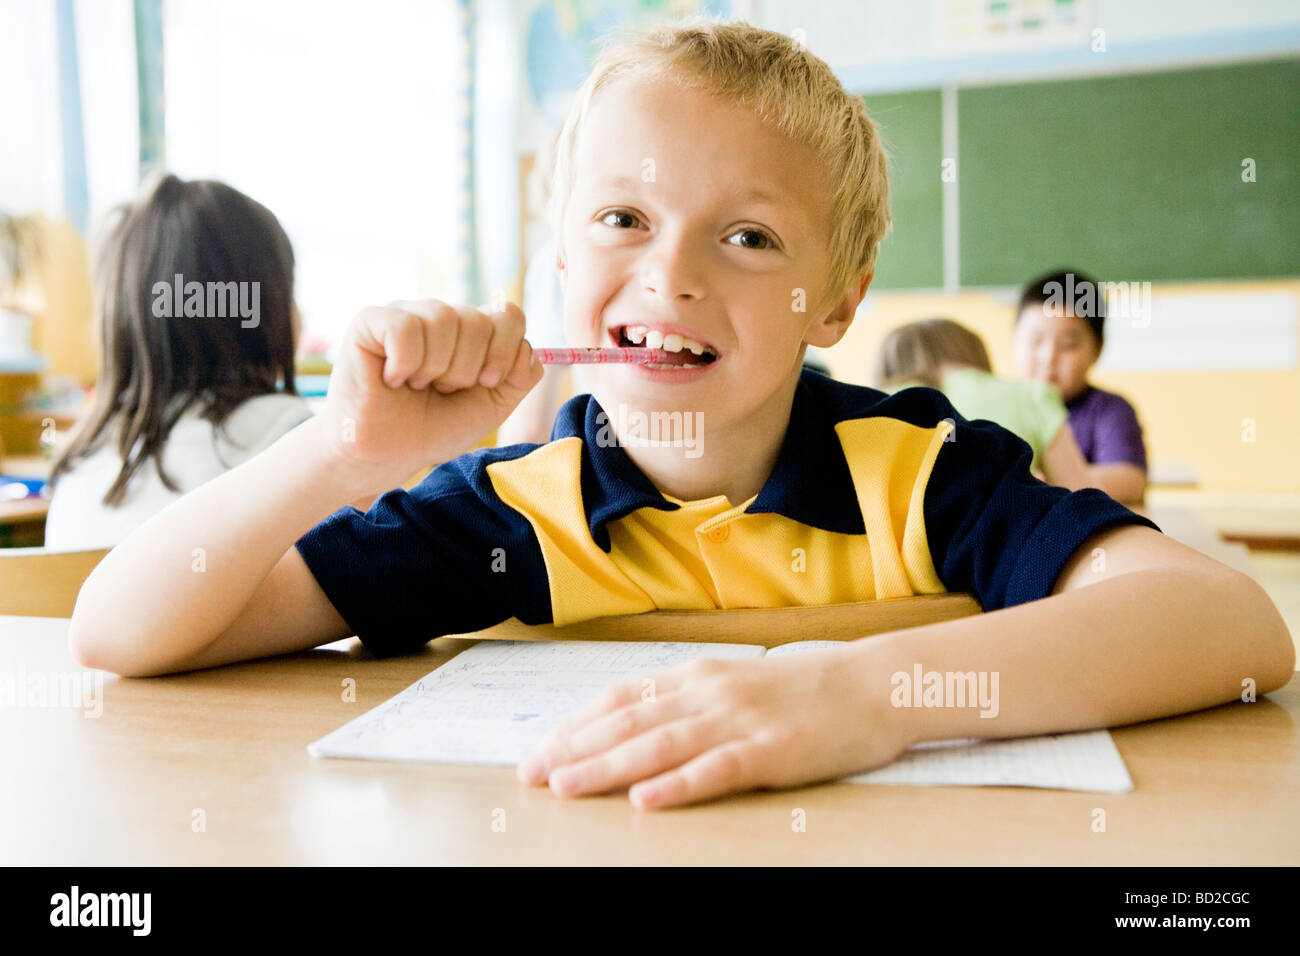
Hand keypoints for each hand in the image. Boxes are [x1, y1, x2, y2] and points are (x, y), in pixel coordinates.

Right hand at [317, 299, 542, 495]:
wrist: (386, 456)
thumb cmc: (433, 429)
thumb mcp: (492, 406)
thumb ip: (520, 376)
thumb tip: (528, 350)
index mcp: (470, 331)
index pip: (508, 315)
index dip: (505, 353)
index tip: (485, 384)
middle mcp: (439, 316)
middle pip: (478, 320)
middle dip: (466, 370)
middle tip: (441, 390)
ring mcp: (404, 314)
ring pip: (443, 319)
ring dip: (436, 368)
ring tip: (416, 386)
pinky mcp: (369, 322)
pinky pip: (404, 327)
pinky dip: (405, 363)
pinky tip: (392, 380)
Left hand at [516, 644, 911, 809]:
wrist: (872, 684)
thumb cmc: (803, 690)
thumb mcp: (735, 683)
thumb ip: (687, 701)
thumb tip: (632, 724)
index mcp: (697, 676)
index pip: (621, 699)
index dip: (576, 724)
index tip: (540, 750)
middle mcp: (709, 692)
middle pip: (629, 722)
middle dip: (575, 749)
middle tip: (533, 775)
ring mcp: (739, 720)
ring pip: (660, 745)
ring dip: (608, 767)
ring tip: (567, 785)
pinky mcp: (772, 751)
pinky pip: (717, 770)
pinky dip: (678, 786)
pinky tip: (646, 800)